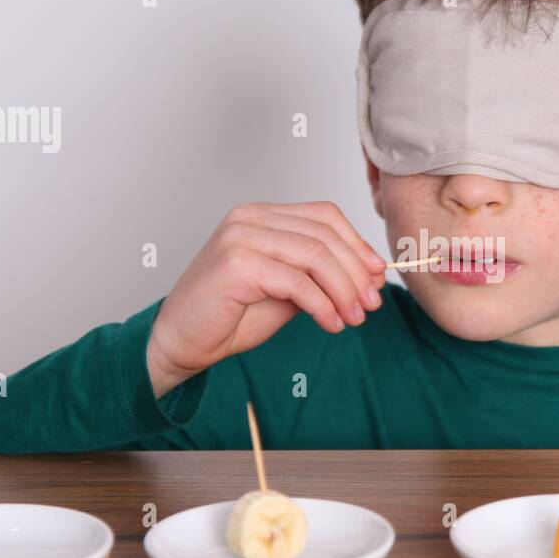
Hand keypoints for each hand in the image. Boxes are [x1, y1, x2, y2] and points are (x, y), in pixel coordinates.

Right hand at [145, 201, 387, 397]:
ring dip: (344, 290)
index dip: (357, 244)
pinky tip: (332, 323)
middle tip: (372, 303)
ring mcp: (240, 237)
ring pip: (316, 256)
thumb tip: (372, 274)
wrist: (181, 342)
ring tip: (355, 317)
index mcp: (262, 215)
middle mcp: (250, 218)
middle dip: (356, 271)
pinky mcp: (236, 264)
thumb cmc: (231, 316)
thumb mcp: (287, 291)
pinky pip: (298, 282)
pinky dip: (323, 305)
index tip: (378, 275)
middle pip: (324, 234)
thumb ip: (320, 276)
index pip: (324, 215)